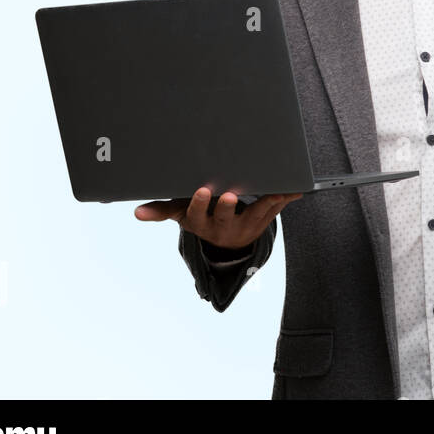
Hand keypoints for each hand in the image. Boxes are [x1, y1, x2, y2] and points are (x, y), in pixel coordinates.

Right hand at [134, 186, 302, 250]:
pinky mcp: (262, 222)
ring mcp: (243, 226)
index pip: (196, 215)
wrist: (226, 243)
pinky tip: (295, 189)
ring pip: (255, 214)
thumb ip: (161, 211)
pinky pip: (274, 210)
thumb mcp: (181, 215)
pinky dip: (285, 199)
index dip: (199, 204)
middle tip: (228, 195)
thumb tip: (137, 213)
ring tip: (274, 191)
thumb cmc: (201, 218)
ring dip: (265, 202)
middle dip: (225, 206)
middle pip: (223, 216)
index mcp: (200, 223)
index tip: (202, 190)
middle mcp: (221, 227)